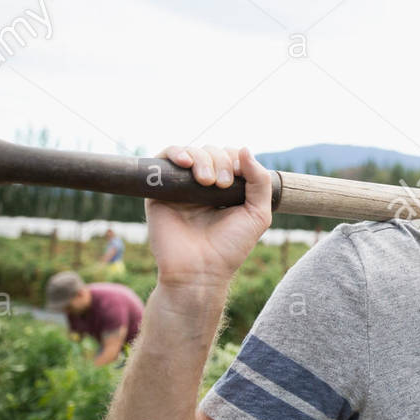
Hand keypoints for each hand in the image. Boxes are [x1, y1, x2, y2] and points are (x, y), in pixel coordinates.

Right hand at [146, 145, 271, 289]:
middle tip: (221, 185)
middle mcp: (203, 186)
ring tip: (206, 181)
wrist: (200, 270)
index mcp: (226, 190)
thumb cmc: (230, 247)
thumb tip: (245, 149)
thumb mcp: (257, 214)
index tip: (237, 178)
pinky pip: (163, 159)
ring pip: (191, 152)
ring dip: (202, 159)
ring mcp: (181, 187)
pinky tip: (185, 162)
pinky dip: (175, 152)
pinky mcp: (159, 191)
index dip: (235, 160)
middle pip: (212, 152)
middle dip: (220, 162)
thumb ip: (260, 182)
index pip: (230, 158)